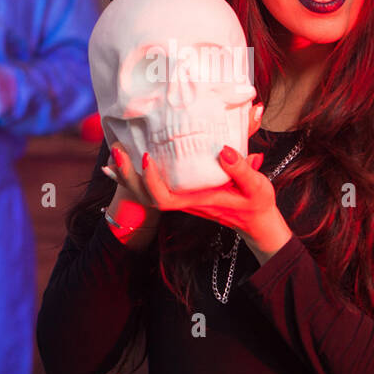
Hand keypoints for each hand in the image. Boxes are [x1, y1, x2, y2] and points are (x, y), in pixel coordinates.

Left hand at [103, 102, 291, 261]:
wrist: (257, 224)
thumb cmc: (257, 206)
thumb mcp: (257, 187)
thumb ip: (242, 169)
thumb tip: (224, 150)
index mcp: (199, 201)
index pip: (165, 198)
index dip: (151, 181)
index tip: (148, 157)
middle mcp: (186, 202)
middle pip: (146, 196)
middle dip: (127, 175)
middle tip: (117, 148)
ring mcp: (184, 199)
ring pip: (146, 193)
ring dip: (127, 175)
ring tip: (115, 152)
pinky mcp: (185, 194)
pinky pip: (155, 188)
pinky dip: (137, 176)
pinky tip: (127, 164)